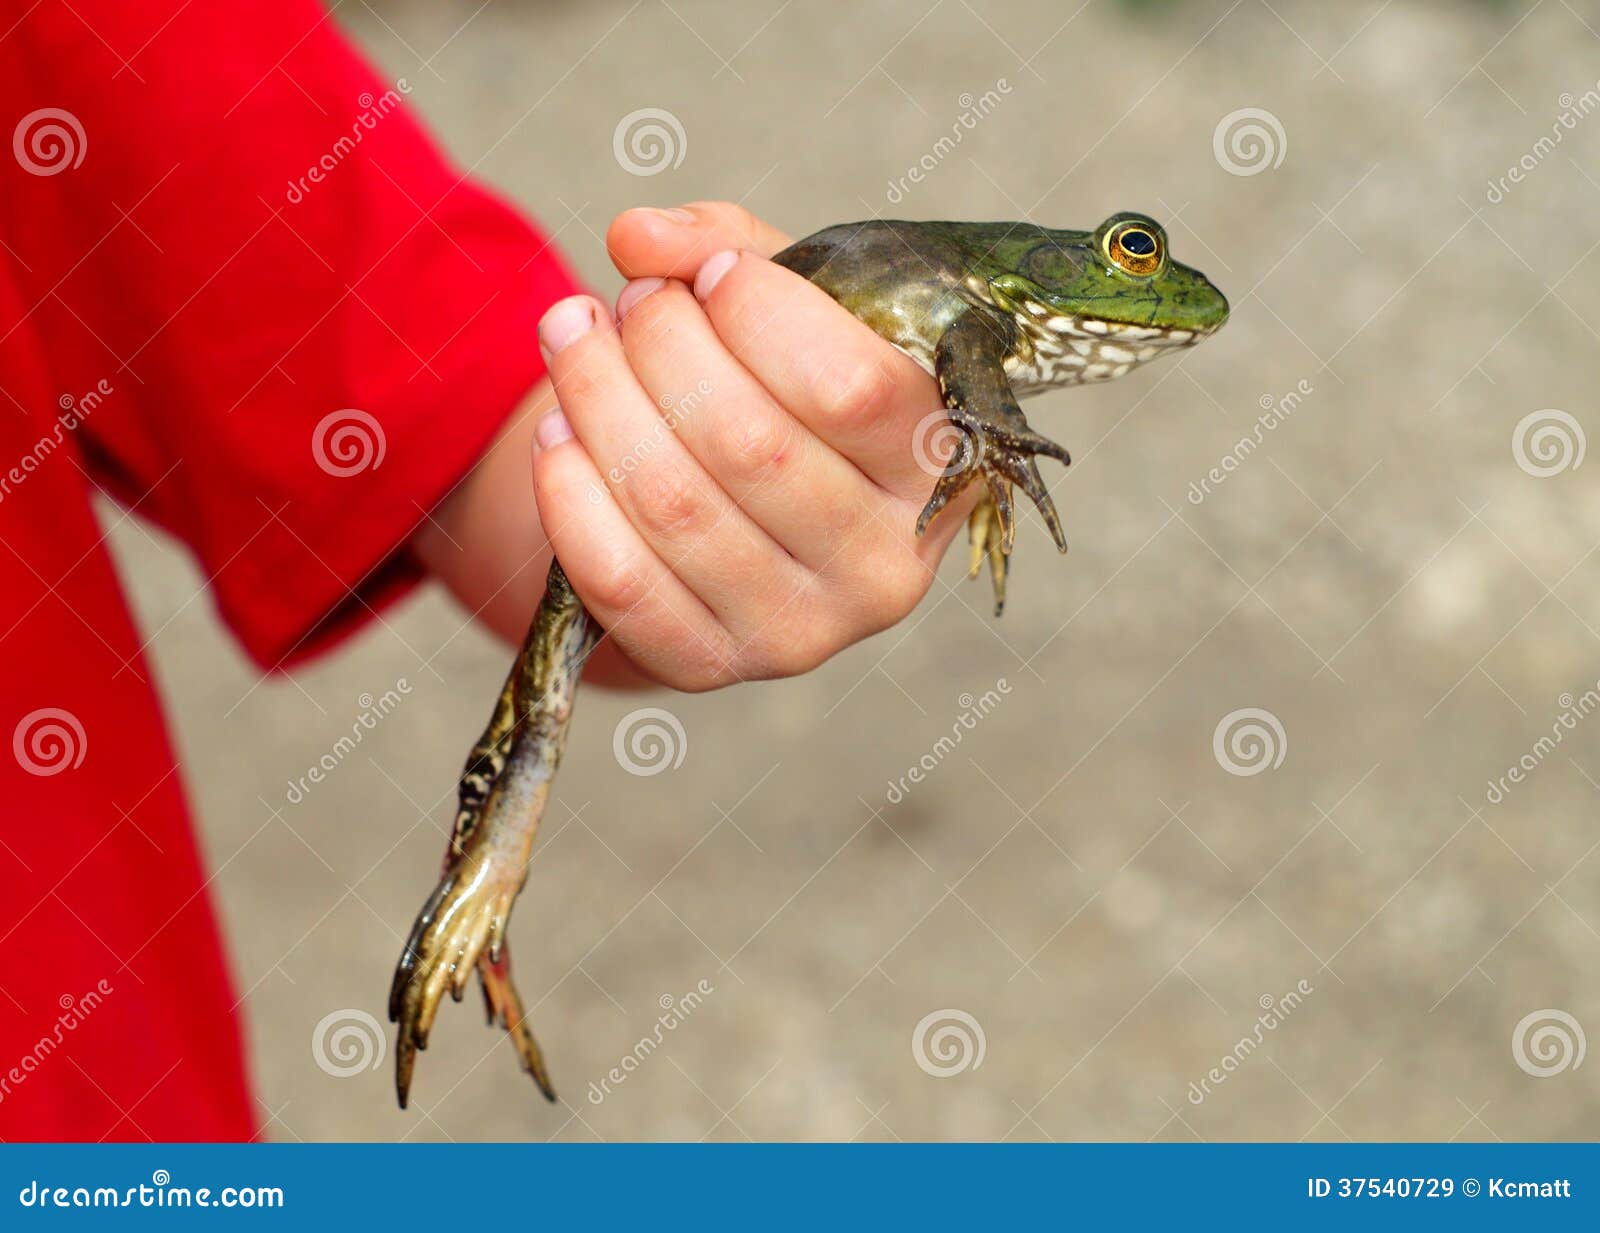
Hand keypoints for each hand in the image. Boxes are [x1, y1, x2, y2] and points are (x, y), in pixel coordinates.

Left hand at [529, 202, 976, 690]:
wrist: (753, 523)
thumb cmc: (788, 391)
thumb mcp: (791, 309)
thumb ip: (726, 248)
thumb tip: (638, 237)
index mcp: (937, 467)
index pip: (852, 389)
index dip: (761, 314)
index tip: (711, 275)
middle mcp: (885, 567)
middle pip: (749, 444)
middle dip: (662, 345)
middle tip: (629, 301)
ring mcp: (803, 633)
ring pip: (674, 505)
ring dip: (597, 399)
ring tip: (572, 338)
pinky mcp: (714, 666)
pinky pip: (622, 583)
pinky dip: (569, 495)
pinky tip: (555, 432)